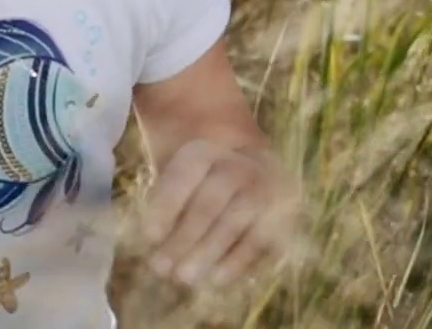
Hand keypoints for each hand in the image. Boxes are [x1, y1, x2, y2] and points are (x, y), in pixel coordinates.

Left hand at [140, 138, 295, 287]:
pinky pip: (259, 240)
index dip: (166, 206)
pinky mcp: (283, 214)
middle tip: (160, 268)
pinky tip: (216, 279)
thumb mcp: (179, 183)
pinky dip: (237, 262)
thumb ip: (166, 206)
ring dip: (207, 253)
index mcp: (205, 152)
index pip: (184, 175)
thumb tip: (153, 243)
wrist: (251, 172)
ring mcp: (264, 189)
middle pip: (209, 203)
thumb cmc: (200, 184)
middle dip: (183, 238)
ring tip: (183, 278)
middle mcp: (238, 165)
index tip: (148, 237)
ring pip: (234, 222)